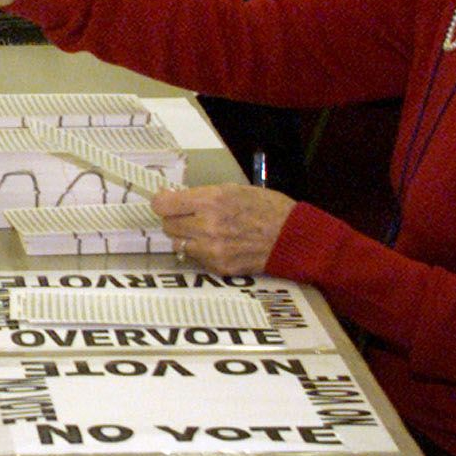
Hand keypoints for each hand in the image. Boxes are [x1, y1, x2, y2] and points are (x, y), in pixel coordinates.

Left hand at [151, 185, 296, 275]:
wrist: (292, 238)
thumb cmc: (267, 208)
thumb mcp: (235, 190)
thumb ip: (203, 195)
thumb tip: (175, 197)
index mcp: (211, 200)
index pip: (163, 205)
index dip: (162, 202)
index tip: (166, 201)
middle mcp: (207, 225)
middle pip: (168, 225)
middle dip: (176, 219)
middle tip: (190, 216)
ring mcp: (212, 249)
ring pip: (178, 243)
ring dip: (186, 237)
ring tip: (205, 230)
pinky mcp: (218, 266)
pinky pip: (195, 257)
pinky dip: (200, 251)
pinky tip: (218, 243)